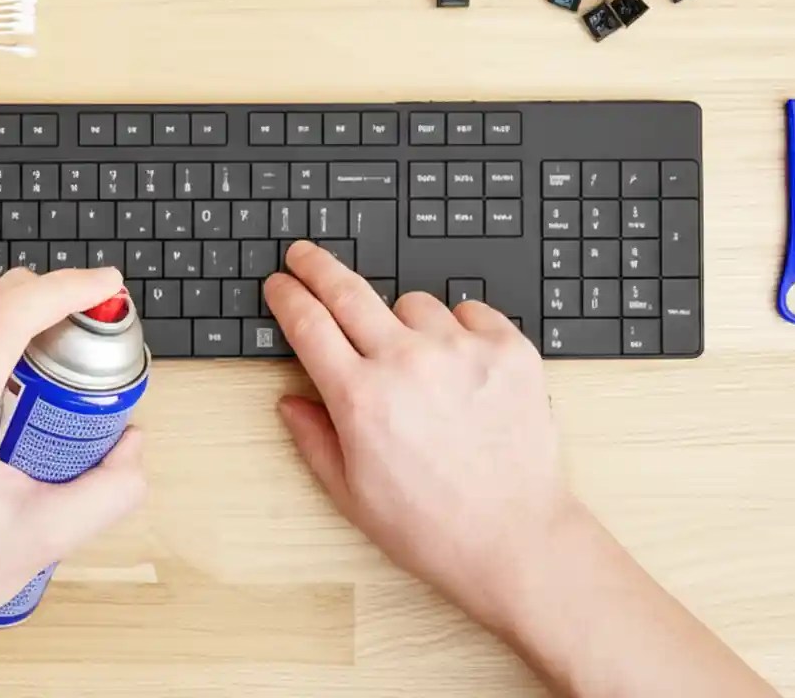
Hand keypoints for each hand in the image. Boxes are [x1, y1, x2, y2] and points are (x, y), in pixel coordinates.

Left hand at [0, 268, 146, 697]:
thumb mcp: (46, 538)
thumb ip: (109, 491)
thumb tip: (134, 443)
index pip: (9, 316)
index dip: (67, 288)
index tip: (109, 286)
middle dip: (60, 302)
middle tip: (104, 333)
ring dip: (34, 320)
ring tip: (75, 362)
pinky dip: (10, 340)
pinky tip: (37, 382)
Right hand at [265, 241, 571, 627]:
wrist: (513, 539)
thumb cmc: (432, 526)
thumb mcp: (350, 494)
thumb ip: (313, 438)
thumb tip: (290, 401)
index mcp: (360, 399)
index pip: (307, 324)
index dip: (287, 297)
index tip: (281, 285)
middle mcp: (407, 363)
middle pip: (348, 290)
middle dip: (318, 267)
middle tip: (306, 257)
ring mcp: (461, 351)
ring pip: (414, 303)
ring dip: (402, 320)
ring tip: (415, 362)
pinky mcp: (509, 350)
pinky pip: (471, 311)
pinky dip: (459, 328)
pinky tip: (458, 364)